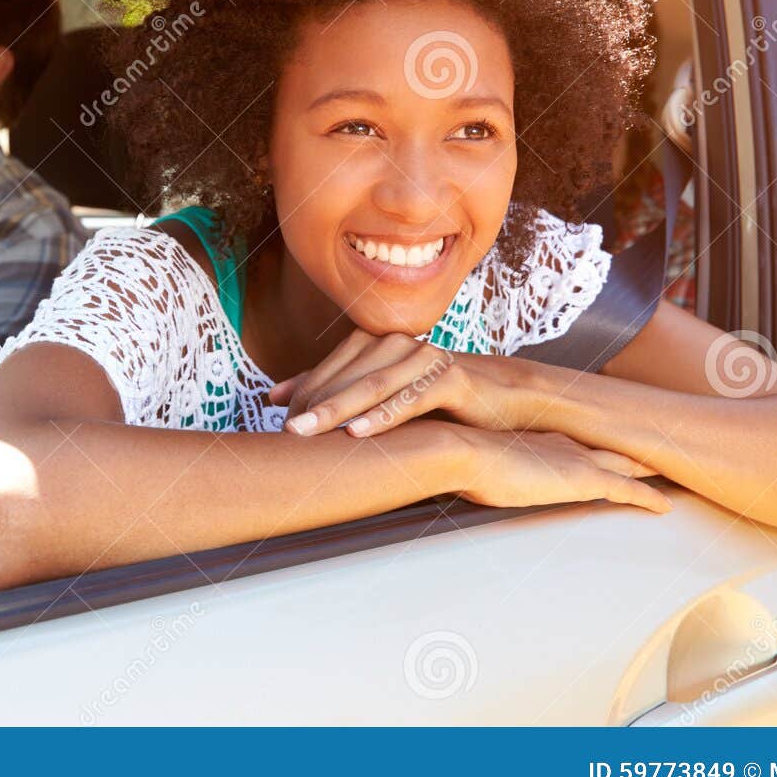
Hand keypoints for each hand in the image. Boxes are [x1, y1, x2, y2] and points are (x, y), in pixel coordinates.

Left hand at [269, 329, 511, 436]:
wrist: (502, 400)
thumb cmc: (435, 402)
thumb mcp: (379, 397)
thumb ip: (331, 391)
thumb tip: (273, 397)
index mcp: (378, 344)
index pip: (329, 368)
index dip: (303, 394)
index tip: (277, 422)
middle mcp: (399, 344)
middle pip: (346, 376)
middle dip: (313, 404)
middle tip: (285, 431)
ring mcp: (426, 359)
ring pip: (374, 384)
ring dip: (339, 409)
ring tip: (309, 432)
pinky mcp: (453, 380)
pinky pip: (412, 398)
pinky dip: (384, 415)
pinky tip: (359, 433)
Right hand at [454, 424, 671, 513]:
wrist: (466, 450)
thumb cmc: (465, 456)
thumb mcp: (484, 460)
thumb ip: (495, 466)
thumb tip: (480, 476)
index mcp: (548, 437)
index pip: (589, 441)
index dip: (609, 443)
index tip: (624, 442)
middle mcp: (570, 443)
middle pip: (617, 447)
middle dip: (642, 449)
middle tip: (668, 448)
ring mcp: (579, 459)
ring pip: (630, 464)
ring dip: (653, 468)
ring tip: (678, 470)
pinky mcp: (584, 480)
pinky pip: (628, 491)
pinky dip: (649, 498)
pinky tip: (666, 507)